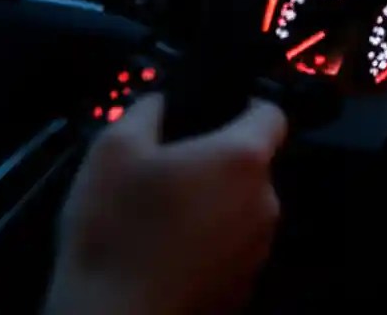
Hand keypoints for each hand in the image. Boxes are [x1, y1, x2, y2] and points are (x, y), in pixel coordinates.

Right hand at [44, 93, 287, 314]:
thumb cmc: (117, 230)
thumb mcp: (113, 150)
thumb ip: (146, 110)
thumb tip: (160, 100)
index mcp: (241, 159)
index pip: (272, 114)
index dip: (248, 106)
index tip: (222, 111)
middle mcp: (264, 202)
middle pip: (252, 166)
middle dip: (216, 163)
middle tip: (168, 171)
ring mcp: (258, 249)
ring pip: (241, 208)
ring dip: (212, 205)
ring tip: (161, 216)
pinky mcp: (245, 286)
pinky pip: (232, 247)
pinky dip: (208, 243)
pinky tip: (168, 251)